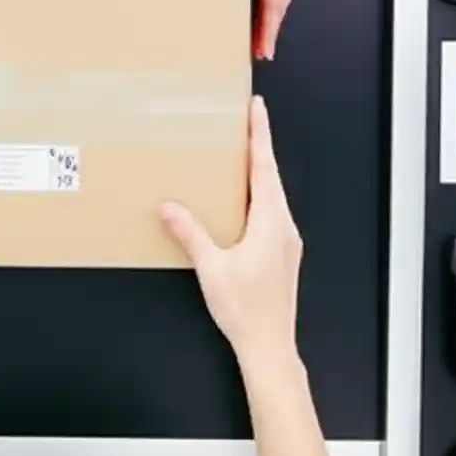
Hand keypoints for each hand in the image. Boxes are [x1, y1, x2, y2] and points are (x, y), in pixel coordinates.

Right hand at [160, 96, 302, 366]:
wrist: (270, 346)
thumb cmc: (245, 310)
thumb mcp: (211, 269)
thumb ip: (190, 233)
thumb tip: (169, 206)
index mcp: (270, 223)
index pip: (264, 168)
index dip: (260, 136)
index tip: (257, 109)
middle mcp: (284, 227)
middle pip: (271, 177)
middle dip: (260, 147)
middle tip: (248, 121)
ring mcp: (286, 242)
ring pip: (273, 196)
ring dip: (259, 173)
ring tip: (244, 155)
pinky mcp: (282, 254)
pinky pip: (271, 214)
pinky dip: (259, 197)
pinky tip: (244, 202)